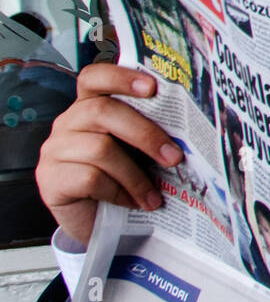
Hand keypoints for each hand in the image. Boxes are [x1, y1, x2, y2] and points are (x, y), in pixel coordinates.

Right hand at [35, 64, 178, 246]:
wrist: (98, 224)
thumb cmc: (121, 180)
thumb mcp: (136, 151)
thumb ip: (149, 132)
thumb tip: (187, 132)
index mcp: (89, 106)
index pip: (95, 77)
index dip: (121, 77)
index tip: (152, 87)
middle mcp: (67, 123)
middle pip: (103, 112)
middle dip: (145, 134)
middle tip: (174, 157)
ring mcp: (55, 151)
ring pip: (100, 149)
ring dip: (135, 176)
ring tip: (154, 196)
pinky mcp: (50, 180)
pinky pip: (89, 178)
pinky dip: (118, 192)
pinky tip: (131, 203)